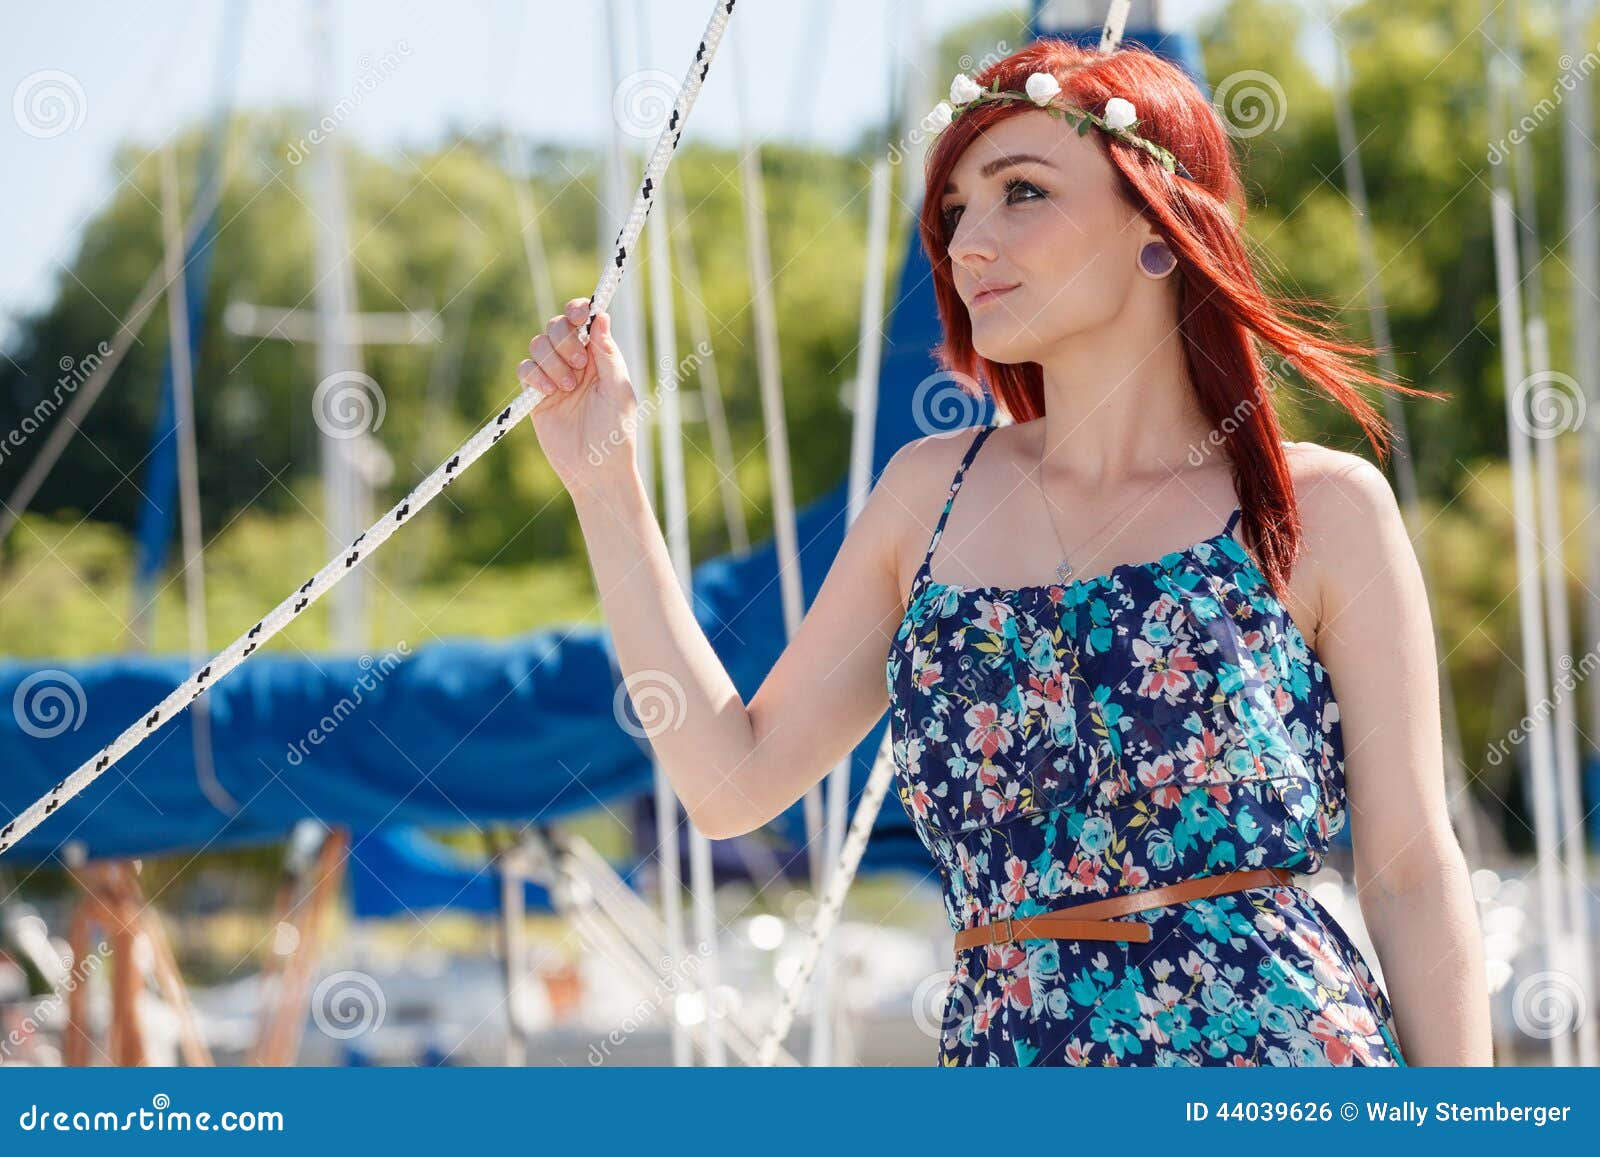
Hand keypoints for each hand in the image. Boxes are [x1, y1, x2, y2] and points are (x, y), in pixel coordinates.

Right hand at [519, 298, 638, 497]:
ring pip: (538, 345)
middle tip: (581, 365)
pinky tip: (549, 393)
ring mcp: (554, 377)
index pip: (584, 321)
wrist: (596, 470)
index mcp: (600, 357)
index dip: (578, 310)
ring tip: (568, 387)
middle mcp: (576, 363)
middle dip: (565, 339)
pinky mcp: (536, 396)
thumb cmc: (616, 434)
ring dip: (552, 361)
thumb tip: (601, 316)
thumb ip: (607, 354)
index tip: (579, 313)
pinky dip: (534, 375)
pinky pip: (525, 370)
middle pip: (557, 327)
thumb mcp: (618, 390)